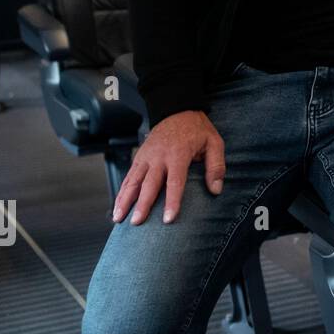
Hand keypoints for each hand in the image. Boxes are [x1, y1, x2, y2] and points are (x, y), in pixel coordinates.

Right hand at [113, 110, 224, 224]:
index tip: (168, 219)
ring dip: (124, 200)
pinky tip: (117, 207)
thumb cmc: (197, 129)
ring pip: (133, 181)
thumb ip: (216, 166)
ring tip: (119, 218)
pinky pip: (128, 177)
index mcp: (178, 154)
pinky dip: (121, 192)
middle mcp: (159, 156)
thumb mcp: (214, 143)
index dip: (172, 201)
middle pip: (149, 184)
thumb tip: (215, 190)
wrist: (177, 110)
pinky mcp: (139, 157)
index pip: (175, 182)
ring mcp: (146, 157)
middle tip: (137, 223)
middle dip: (142, 204)